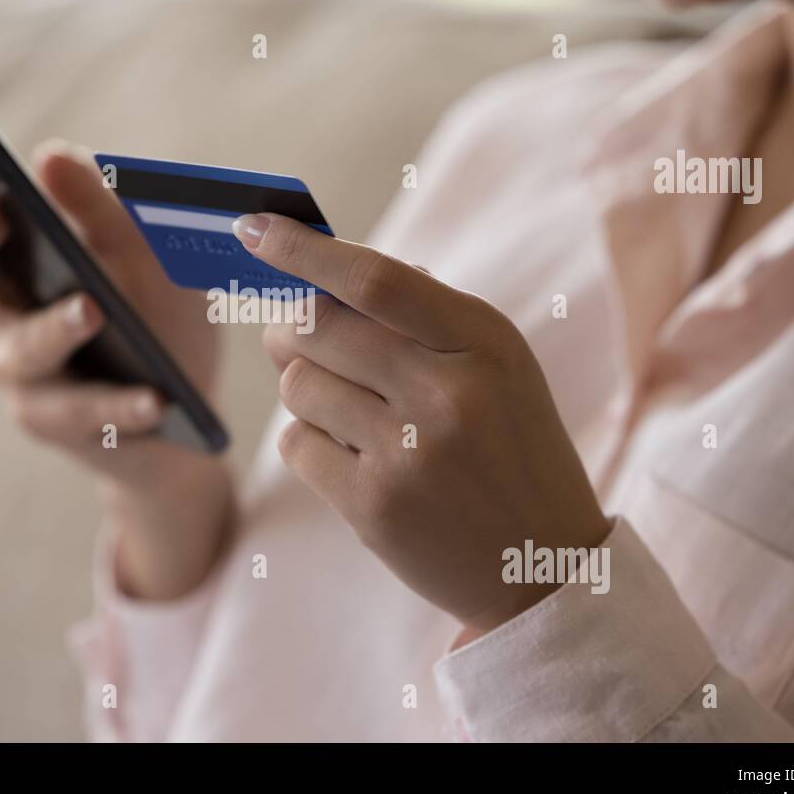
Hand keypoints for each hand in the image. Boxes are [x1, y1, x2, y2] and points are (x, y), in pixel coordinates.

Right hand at [0, 140, 232, 597]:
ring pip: (28, 355)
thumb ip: (103, 210)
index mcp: (16, 278)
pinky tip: (154, 397)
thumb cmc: (157, 323)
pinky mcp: (72, 435)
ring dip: (55, 328)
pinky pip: (92, 419)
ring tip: (91, 307)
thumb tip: (48, 156)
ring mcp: (31, 386)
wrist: (188, 419)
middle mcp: (7, 329)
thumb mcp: (146, 256)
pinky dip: (122, 406)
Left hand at [236, 212, 609, 634]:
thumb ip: (420, 319)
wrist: (541, 566)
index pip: (374, 279)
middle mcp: (447, 392)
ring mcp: (409, 453)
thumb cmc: (510, 449)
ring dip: (306, 391)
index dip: (304, 250)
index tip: (251, 227)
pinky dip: (309, 442)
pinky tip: (351, 457)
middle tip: (288, 332)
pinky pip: (296, 444)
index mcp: (483, 342)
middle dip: (289, 325)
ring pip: (298, 386)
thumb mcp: (494, 368)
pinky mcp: (374, 506)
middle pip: (318, 327)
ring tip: (348, 411)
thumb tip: (318, 280)